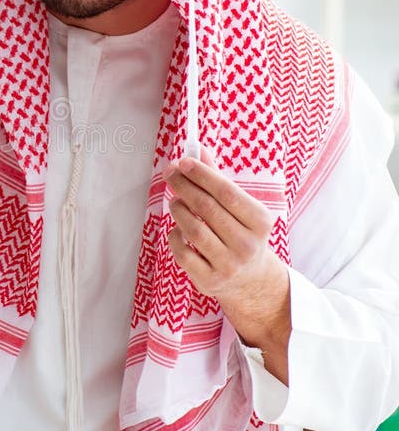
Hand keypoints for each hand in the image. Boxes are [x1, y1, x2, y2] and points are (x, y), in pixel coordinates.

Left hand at [165, 148, 290, 380]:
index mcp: (260, 222)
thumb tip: (197, 149)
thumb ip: (218, 179)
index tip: (183, 162)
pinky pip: (182, 253)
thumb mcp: (240, 208)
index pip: (226, 192)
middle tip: (170, 174)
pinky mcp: (209, 281)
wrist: (251, 281)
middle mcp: (247, 245)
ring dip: (178, 210)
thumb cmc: (241, 233)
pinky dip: (174, 236)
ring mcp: (228, 265)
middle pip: (207, 208)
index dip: (202, 174)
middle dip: (184, 186)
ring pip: (193, 229)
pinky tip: (177, 228)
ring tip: (175, 201)